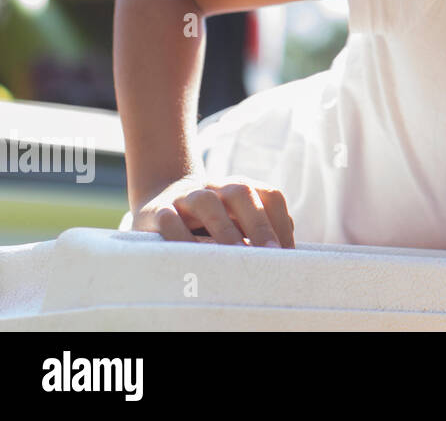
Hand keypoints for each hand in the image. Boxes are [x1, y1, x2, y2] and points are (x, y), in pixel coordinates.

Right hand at [130, 174, 295, 247]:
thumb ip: (261, 231)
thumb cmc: (212, 220)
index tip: (287, 256)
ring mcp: (187, 196)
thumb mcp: (237, 220)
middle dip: (259, 224)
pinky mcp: (158, 211)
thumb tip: (287, 252)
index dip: (281, 223)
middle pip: (242, 193)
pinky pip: (169, 220)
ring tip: (235, 257)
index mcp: (242, 188)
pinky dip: (180, 236)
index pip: (271, 197)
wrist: (161, 199)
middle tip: (269, 255)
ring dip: (223, 229)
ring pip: (206, 202)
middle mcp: (217, 187)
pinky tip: (193, 258)